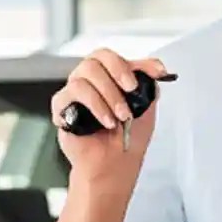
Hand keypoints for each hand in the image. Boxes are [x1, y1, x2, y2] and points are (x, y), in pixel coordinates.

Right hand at [51, 49, 170, 184]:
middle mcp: (93, 81)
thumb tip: (153, 69)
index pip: (122, 59)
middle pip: (99, 56)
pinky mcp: (62, 105)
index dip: (141, 62)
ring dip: (108, 94)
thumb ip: (148, 86)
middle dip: (119, 71)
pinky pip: (74, 91)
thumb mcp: (147, 109)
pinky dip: (95, 105)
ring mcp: (76, 91)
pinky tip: (105, 121)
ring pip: (86, 71)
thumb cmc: (127, 141)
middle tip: (131, 89)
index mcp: (112, 79)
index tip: (158, 72)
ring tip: (120, 116)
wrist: (113, 166)